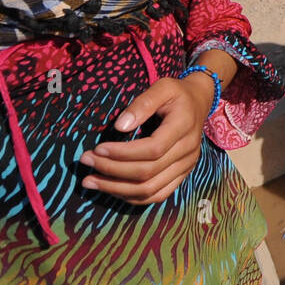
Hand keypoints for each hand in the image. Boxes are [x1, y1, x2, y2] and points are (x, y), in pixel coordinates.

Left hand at [80, 74, 214, 203]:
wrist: (198, 103)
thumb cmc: (177, 94)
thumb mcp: (162, 87)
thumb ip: (143, 103)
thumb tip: (120, 126)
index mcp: (184, 127)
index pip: (152, 149)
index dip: (123, 153)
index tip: (98, 148)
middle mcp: (188, 151)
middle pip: (148, 172)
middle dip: (112, 170)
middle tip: (86, 161)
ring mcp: (186, 166)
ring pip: (150, 189)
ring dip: (117, 189)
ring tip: (90, 181)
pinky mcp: (182, 175)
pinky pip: (157, 195)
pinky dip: (133, 197)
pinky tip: (112, 190)